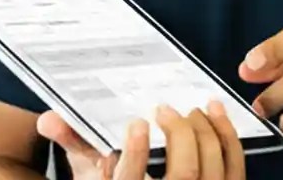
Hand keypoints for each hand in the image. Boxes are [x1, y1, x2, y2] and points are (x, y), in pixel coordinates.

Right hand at [38, 102, 245, 179]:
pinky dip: (228, 139)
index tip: (138, 123)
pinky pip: (234, 170)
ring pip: (212, 171)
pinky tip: (216, 114)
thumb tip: (49, 118)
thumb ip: (73, 143)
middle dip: (180, 136)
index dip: (137, 155)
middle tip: (165, 110)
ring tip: (194, 109)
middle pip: (183, 175)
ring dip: (207, 132)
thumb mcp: (88, 174)